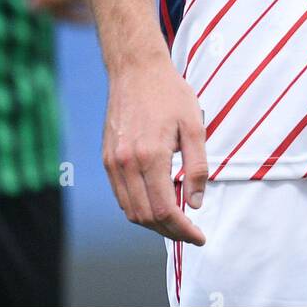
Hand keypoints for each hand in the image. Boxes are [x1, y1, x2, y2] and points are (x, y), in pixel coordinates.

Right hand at [103, 51, 207, 245]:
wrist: (136, 70)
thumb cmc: (169, 93)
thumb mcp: (194, 125)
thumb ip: (197, 167)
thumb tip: (196, 202)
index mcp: (150, 156)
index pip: (165, 210)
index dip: (183, 230)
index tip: (199, 236)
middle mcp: (127, 163)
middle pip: (146, 217)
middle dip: (170, 232)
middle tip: (190, 232)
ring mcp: (113, 162)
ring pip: (130, 210)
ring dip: (152, 224)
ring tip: (175, 222)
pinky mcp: (107, 159)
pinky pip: (121, 195)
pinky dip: (137, 208)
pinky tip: (155, 204)